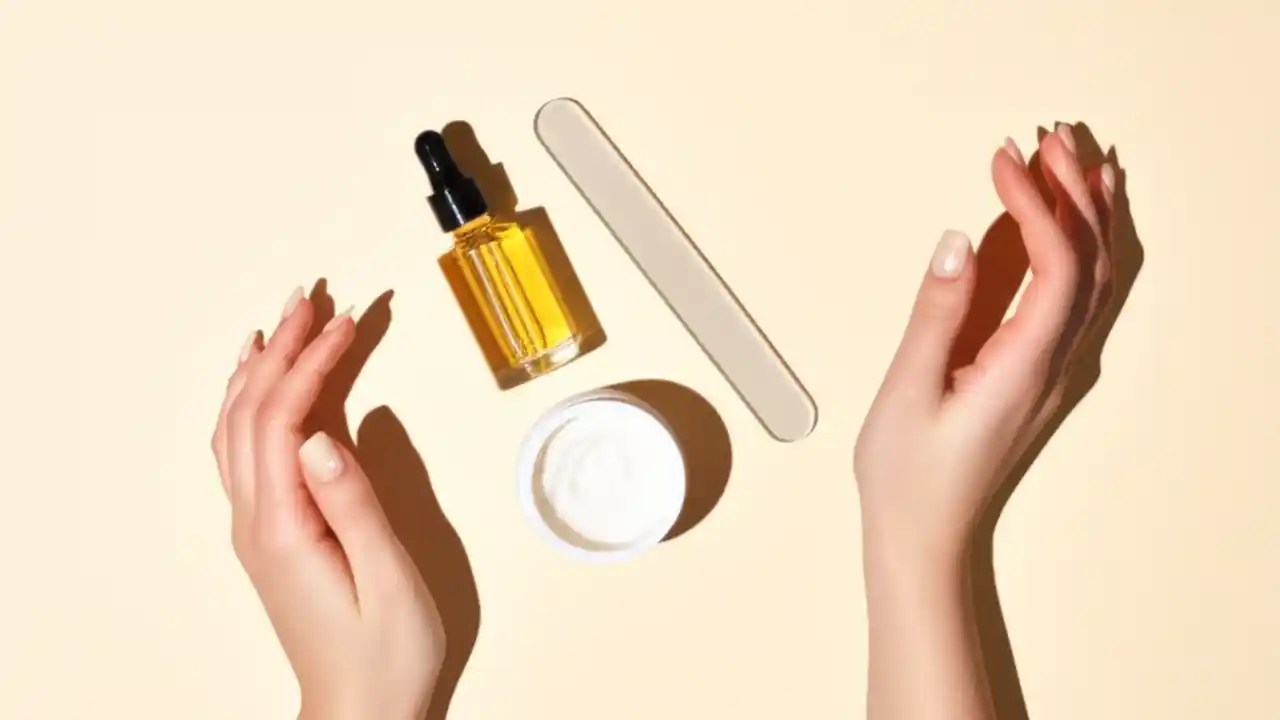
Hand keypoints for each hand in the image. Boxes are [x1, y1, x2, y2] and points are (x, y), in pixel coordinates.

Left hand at [211, 288, 443, 719]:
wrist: (360, 711)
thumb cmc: (384, 652)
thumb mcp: (386, 579)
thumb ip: (354, 505)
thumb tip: (326, 435)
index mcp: (285, 527)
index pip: (286, 421)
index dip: (313, 363)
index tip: (347, 320)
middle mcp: (257, 522)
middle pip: (251, 413)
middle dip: (282, 347)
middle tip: (312, 296)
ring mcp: (257, 528)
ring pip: (238, 430)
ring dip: (260, 370)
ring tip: (286, 322)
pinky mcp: (270, 534)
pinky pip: (244, 453)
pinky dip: (250, 407)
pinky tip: (261, 388)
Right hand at [855, 125, 1115, 557]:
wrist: (927, 539)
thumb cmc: (910, 478)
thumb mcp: (907, 393)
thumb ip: (935, 313)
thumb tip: (955, 239)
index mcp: (1026, 367)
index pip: (1059, 264)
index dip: (1038, 202)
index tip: (1004, 157)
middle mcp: (1057, 365)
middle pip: (1096, 261)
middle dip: (1077, 191)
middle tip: (1050, 137)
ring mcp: (1056, 371)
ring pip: (1098, 278)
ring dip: (1089, 215)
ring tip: (1070, 161)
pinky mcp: (1041, 373)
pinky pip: (1079, 299)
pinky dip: (1081, 250)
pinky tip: (1063, 224)